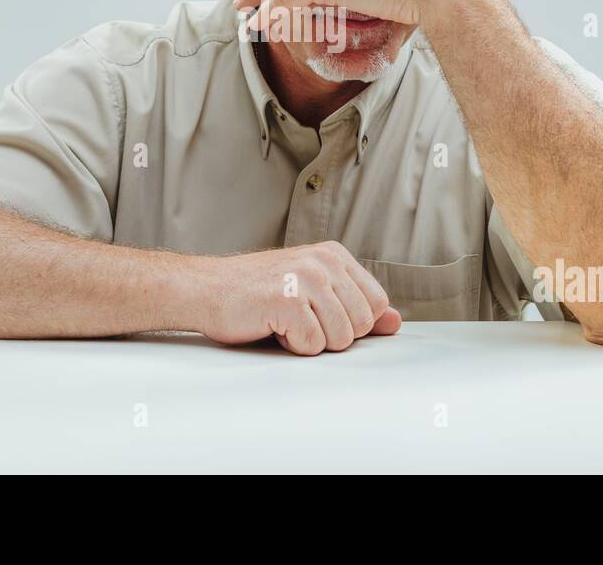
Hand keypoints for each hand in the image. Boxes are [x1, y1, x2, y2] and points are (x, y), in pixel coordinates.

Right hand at [200, 241, 402, 355]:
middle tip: (299, 318)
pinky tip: (272, 326)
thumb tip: (395, 322)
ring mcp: (306, 278)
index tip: (320, 313)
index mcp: (334, 255)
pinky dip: (291, 346)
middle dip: (332, 334)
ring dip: (311, 341)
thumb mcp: (313, 293)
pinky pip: (312, 346)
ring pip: (341, 339)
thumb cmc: (257, 294)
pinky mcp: (287, 300)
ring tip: (285, 321)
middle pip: (362, 324)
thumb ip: (356, 305)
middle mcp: (324, 261)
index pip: (377, 304)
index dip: (351, 322)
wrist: (206, 290)